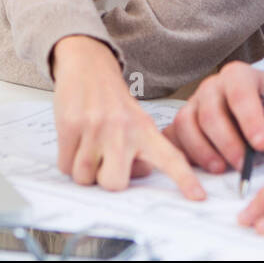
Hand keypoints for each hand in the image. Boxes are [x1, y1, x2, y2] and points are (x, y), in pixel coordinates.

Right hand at [50, 35, 204, 199]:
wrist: (87, 65)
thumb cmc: (112, 102)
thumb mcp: (136, 121)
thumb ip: (140, 151)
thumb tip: (133, 176)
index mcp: (145, 130)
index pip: (171, 157)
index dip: (184, 179)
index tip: (198, 197)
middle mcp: (124, 129)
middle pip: (114, 183)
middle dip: (104, 179)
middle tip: (103, 161)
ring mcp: (96, 127)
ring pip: (84, 177)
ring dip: (83, 169)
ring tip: (88, 146)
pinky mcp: (71, 125)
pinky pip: (65, 165)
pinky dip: (67, 159)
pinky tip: (75, 140)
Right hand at [164, 61, 263, 172]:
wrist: (255, 98)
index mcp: (238, 75)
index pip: (239, 94)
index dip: (249, 120)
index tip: (261, 145)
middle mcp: (211, 86)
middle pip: (210, 114)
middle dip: (227, 143)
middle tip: (242, 165)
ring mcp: (193, 102)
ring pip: (186, 124)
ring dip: (202, 151)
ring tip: (221, 169)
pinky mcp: (183, 120)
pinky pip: (174, 136)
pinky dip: (186, 153)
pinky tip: (202, 168)